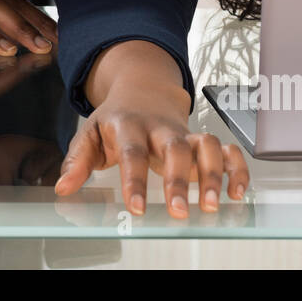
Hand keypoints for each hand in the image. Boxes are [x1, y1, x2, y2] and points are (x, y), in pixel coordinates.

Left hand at [55, 84, 249, 216]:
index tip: (137, 207)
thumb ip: (77, 160)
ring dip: (212, 174)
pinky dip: (236, 168)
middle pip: (174, 148)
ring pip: (206, 145)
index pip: (132, 152)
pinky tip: (237, 192)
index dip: (135, 180)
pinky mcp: (202, 140)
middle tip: (179, 211)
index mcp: (129, 125)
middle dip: (179, 180)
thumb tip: (64, 186)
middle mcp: (160, 128)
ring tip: (210, 205)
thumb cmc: (116, 119)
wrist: (142, 88)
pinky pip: (226, 149)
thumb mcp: (90, 134)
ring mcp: (184, 132)